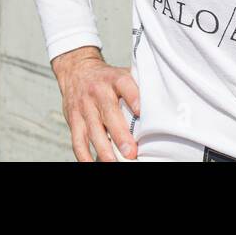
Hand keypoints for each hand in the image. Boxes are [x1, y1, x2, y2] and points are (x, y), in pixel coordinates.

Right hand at [51, 46, 139, 160]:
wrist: (76, 70)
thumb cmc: (107, 78)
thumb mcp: (121, 74)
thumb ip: (137, 86)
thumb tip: (162, 103)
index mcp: (113, 79)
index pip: (124, 84)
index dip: (133, 97)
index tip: (141, 111)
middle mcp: (97, 92)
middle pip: (108, 112)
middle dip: (120, 134)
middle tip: (131, 152)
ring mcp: (84, 106)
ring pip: (93, 129)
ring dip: (103, 149)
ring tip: (113, 163)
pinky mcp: (73, 119)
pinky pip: (77, 140)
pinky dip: (84, 155)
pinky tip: (92, 165)